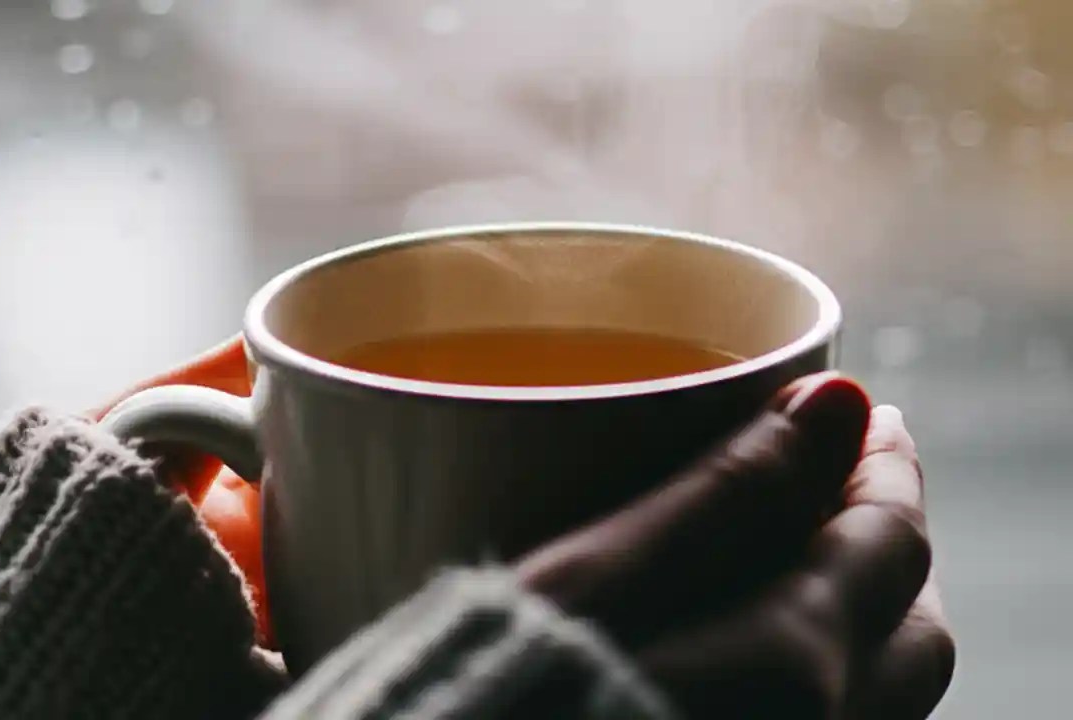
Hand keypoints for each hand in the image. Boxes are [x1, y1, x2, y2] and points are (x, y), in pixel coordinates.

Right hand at [516, 373, 953, 718]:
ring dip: (871, 612)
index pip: (886, 541)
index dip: (882, 467)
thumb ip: (727, 491)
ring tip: (817, 557)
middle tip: (844, 476)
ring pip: (888, 693)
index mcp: (793, 662)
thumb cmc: (510, 700)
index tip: (862, 414)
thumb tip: (835, 403)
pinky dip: (838, 674)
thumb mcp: (599, 582)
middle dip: (889, 540)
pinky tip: (775, 656)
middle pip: (910, 626)